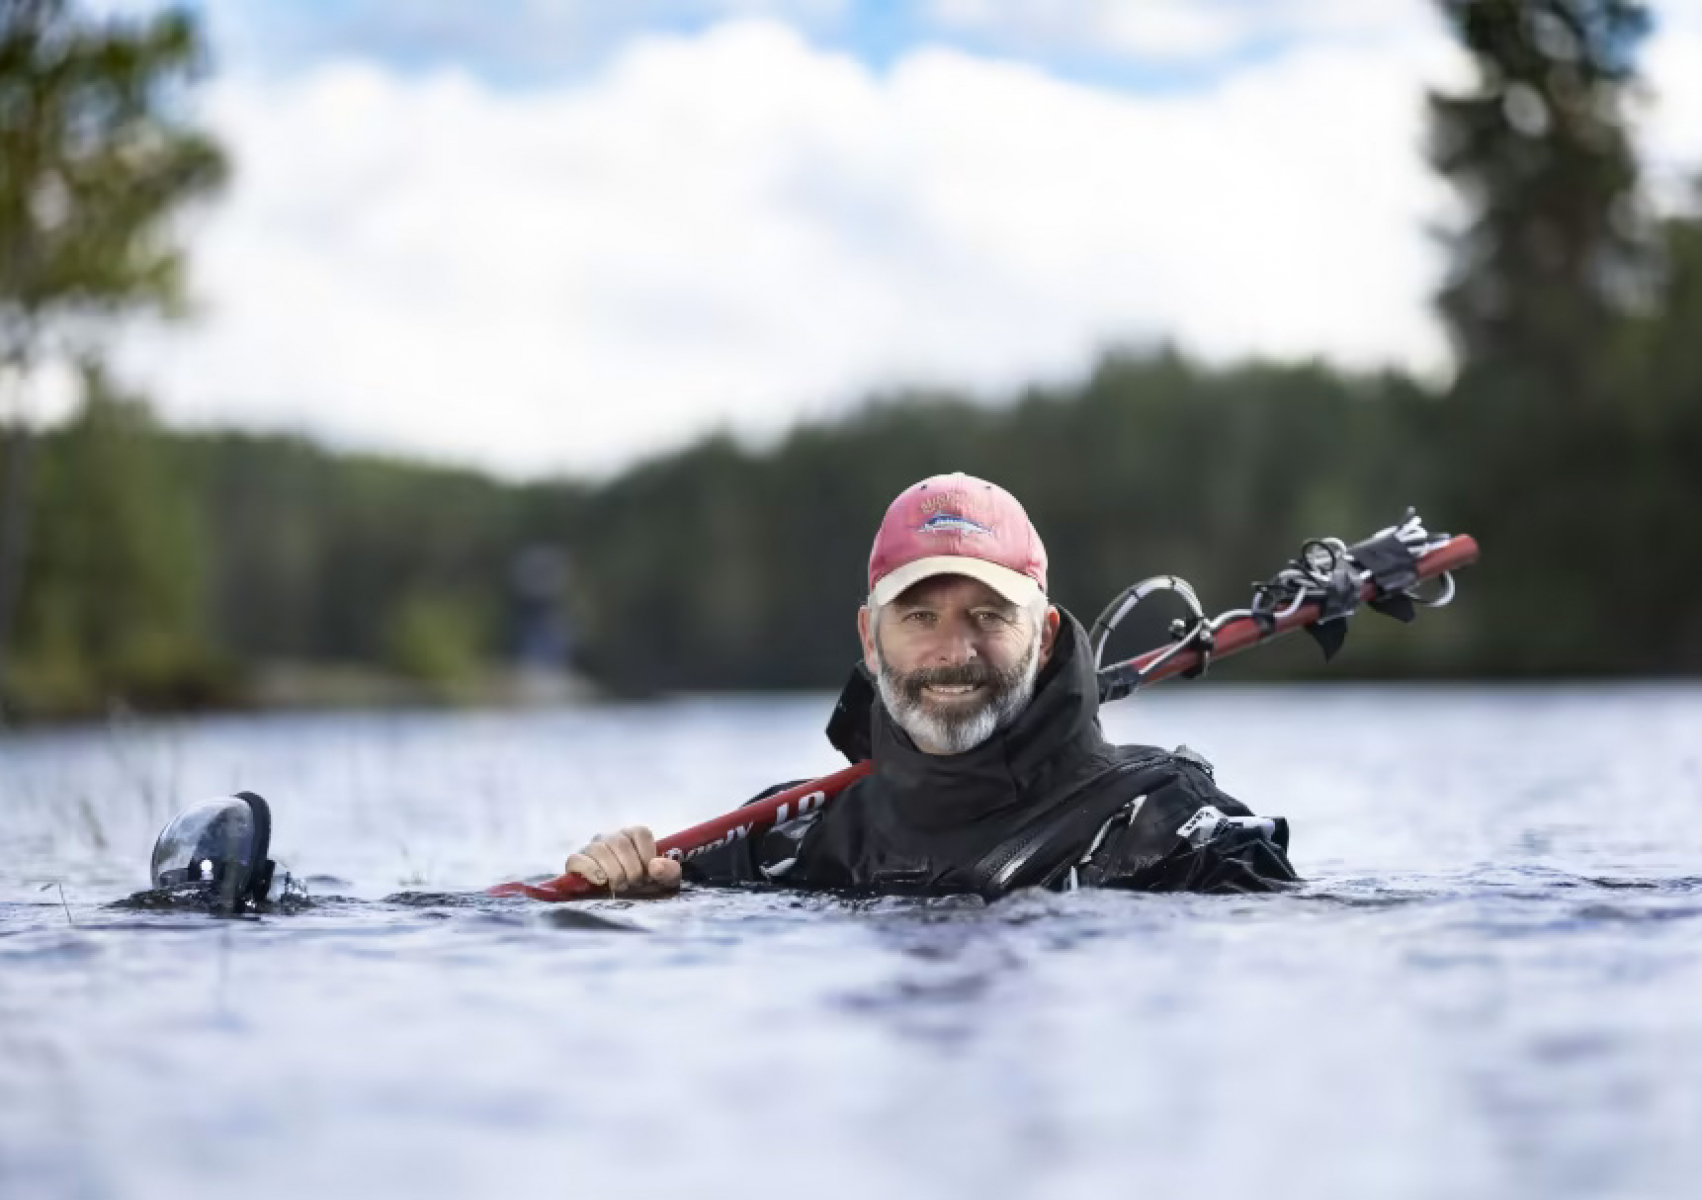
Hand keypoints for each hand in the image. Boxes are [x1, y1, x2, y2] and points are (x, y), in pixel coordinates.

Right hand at [565, 826, 681, 895]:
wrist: (623, 903)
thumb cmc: (645, 888)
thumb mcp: (665, 881)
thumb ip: (669, 872)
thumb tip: (655, 867)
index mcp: (633, 835)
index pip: (640, 832)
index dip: (647, 856)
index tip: (649, 875)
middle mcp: (611, 837)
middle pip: (620, 843)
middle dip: (631, 869)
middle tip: (635, 885)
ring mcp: (592, 848)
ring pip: (599, 849)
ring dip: (613, 872)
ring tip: (620, 886)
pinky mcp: (576, 861)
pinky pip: (576, 859)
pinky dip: (590, 871)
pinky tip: (601, 882)